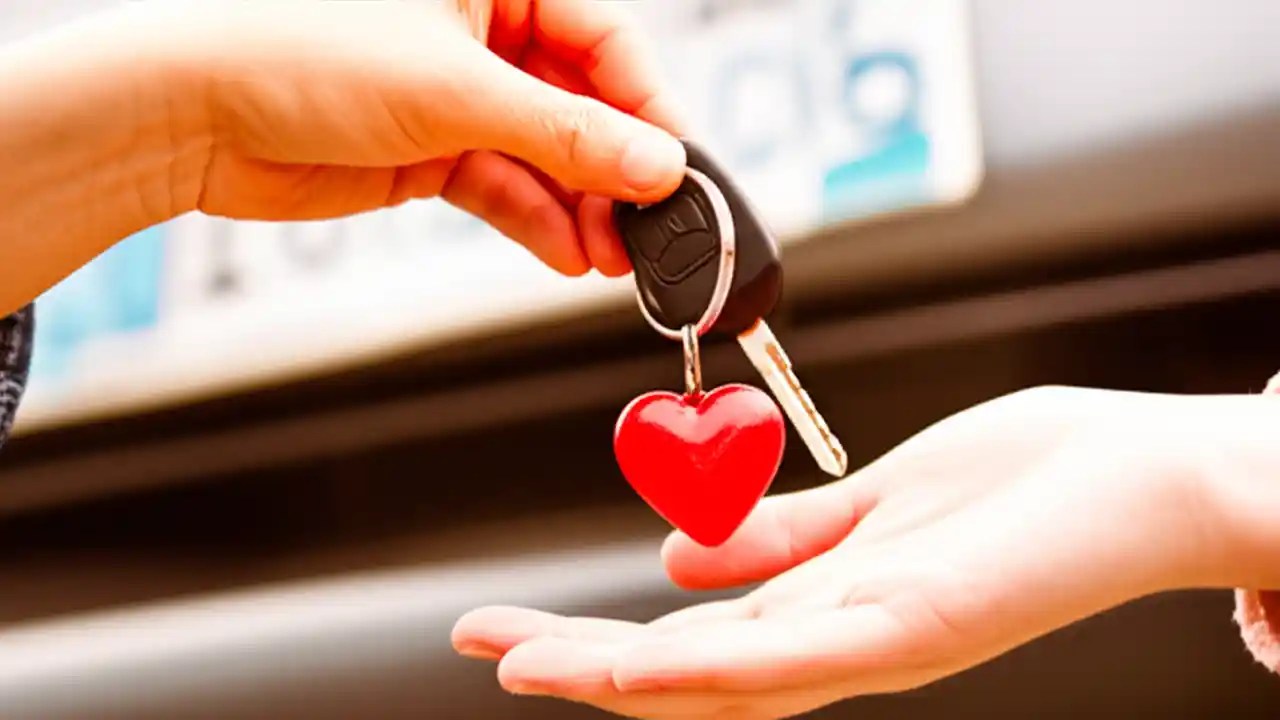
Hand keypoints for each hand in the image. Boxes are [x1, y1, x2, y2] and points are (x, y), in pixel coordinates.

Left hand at [165, 0, 684, 275]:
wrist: (196, 116)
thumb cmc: (302, 54)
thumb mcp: (457, 92)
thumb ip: (567, 135)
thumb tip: (657, 164)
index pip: (605, 42)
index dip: (648, 110)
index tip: (677, 171)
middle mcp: (485, 31)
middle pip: (583, 106)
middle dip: (614, 174)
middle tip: (648, 229)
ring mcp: (461, 95)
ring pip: (548, 156)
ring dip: (581, 209)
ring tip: (610, 257)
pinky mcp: (436, 150)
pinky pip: (507, 187)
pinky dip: (536, 222)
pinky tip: (565, 253)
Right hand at [452, 387, 1268, 718]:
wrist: (1151, 481)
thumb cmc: (1027, 485)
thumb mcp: (873, 504)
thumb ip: (780, 533)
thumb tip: (671, 555)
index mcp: (827, 606)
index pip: (688, 632)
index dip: (592, 635)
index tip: (507, 624)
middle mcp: (843, 640)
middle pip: (689, 665)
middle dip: (577, 660)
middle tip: (479, 647)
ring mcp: (880, 641)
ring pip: (727, 677)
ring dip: (618, 676)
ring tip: (523, 665)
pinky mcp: (923, 623)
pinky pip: (801, 655)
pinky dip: (711, 666)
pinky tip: (640, 658)